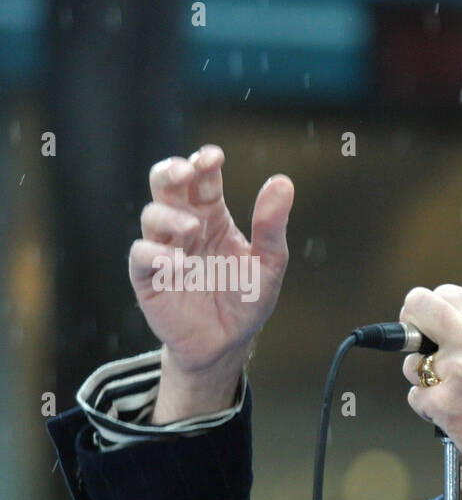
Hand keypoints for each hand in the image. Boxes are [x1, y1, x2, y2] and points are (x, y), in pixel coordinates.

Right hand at [129, 145, 293, 418]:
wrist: (228, 343)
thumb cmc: (246, 299)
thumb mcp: (268, 264)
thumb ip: (272, 227)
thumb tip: (282, 182)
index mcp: (212, 217)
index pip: (202, 180)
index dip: (204, 163)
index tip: (214, 157)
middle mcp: (184, 228)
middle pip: (166, 187)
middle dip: (170, 172)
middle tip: (185, 171)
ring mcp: (163, 250)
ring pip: (151, 217)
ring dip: (169, 216)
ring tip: (193, 227)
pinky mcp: (149, 278)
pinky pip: (141, 257)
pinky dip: (154, 253)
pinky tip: (177, 261)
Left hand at [400, 286, 461, 494]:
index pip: (445, 293)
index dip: (439, 307)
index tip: (438, 322)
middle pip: (416, 306)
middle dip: (412, 320)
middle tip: (420, 336)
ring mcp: (453, 373)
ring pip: (411, 359)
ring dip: (424, 371)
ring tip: (450, 384)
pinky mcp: (440, 403)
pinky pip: (415, 394)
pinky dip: (428, 403)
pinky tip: (452, 407)